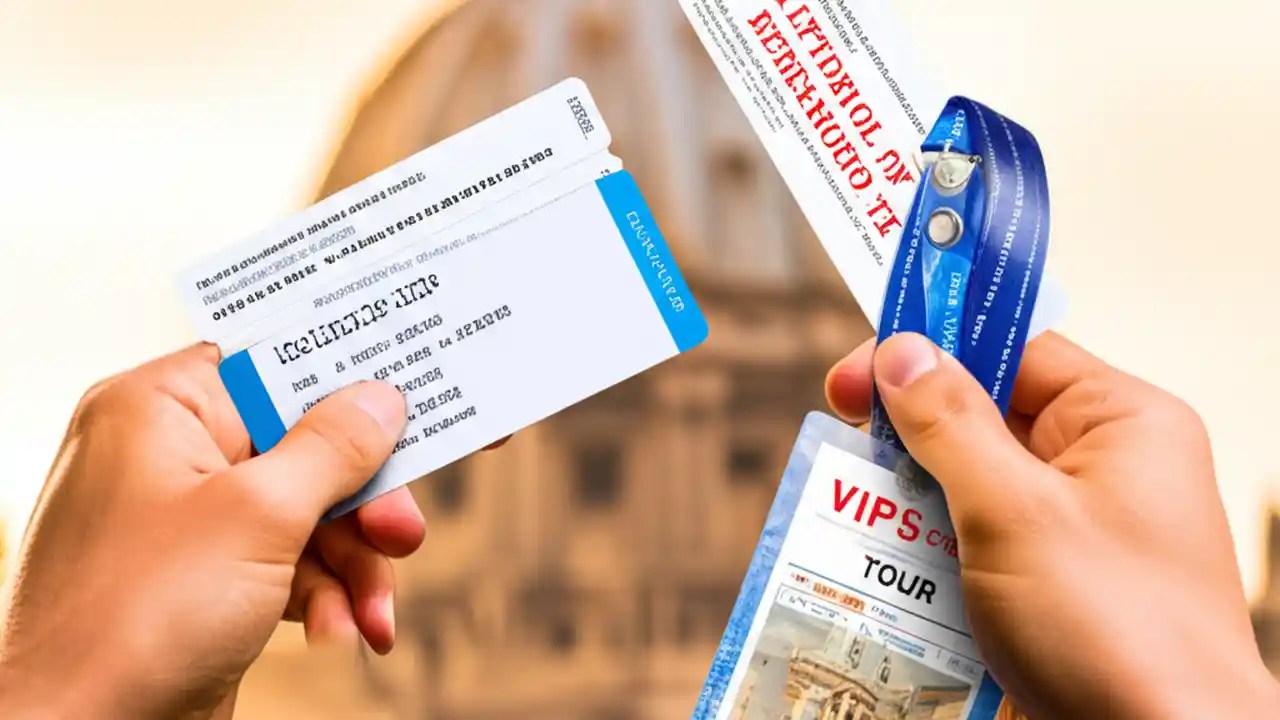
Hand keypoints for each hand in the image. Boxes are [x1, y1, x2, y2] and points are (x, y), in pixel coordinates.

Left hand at [0, 344, 419, 718]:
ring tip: (371, 610)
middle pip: (304, 447)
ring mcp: (186, 523)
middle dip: (360, 503)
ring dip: (352, 565)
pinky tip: (340, 631)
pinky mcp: (204, 581)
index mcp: (157, 409)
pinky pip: (286, 564)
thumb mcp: (258, 517)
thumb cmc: (131, 622)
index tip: (415, 387)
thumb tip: (381, 399)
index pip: (273, 365)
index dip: (347, 380)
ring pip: (306, 514)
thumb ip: (332, 449)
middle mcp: (168, 456)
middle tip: (402, 531)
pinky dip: (323, 597)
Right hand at [825, 332, 1278, 719]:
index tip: (854, 371)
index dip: (932, 348)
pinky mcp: (1049, 587)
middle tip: (845, 440)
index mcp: (1122, 424)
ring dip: (910, 498)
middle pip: (984, 415)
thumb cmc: (1113, 631)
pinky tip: (884, 564)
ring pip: (970, 483)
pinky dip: (926, 548)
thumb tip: (901, 349)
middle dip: (911, 433)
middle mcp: (1103, 467)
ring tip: (856, 513)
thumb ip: (951, 424)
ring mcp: (1075, 531)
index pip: (1015, 350)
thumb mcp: (1016, 513)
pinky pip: (974, 542)